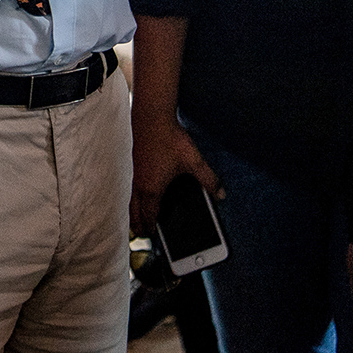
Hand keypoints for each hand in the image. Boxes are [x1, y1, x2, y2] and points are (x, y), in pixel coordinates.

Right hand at [129, 115, 221, 236]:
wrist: (152, 117)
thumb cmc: (169, 139)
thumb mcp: (194, 161)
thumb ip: (209, 179)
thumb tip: (221, 194)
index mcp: (152, 189)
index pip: (149, 215)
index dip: (150, 227)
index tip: (150, 236)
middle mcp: (140, 184)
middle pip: (134, 210)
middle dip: (137, 223)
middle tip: (140, 233)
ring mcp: (136, 173)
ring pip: (131, 198)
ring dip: (134, 210)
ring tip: (137, 217)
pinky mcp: (136, 163)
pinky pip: (132, 187)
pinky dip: (134, 197)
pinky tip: (142, 193)